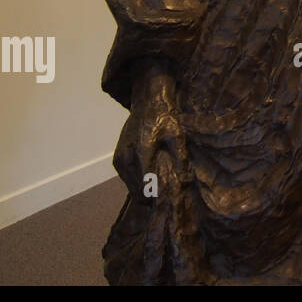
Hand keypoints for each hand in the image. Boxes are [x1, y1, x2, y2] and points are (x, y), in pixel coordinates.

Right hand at [113, 60, 184, 199]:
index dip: (157, 195)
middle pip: (136, 189)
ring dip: (142, 189)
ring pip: (130, 185)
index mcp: (142, 152)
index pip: (146, 185)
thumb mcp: (177, 135)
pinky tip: (147, 178)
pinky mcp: (117, 157)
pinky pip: (125, 177)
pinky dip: (135, 181)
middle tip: (164, 195)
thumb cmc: (166, 117)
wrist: (149, 101)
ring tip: (158, 187)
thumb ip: (180, 158)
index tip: (167, 200)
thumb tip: (184, 180)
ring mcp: (119, 157)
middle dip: (150, 195)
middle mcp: (126, 157)